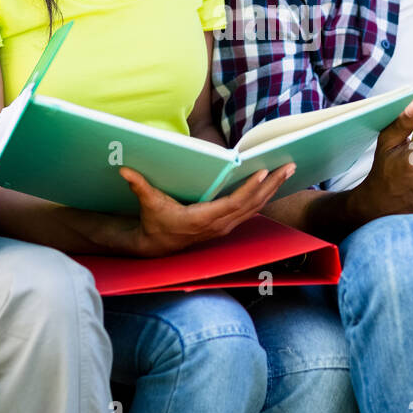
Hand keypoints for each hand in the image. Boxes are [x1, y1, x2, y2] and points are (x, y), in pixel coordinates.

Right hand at [118, 162, 295, 256]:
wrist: (156, 246)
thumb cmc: (155, 222)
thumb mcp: (148, 204)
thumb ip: (139, 186)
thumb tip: (124, 170)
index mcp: (205, 218)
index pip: (234, 202)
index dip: (250, 188)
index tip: (263, 172)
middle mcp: (220, 224)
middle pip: (253, 203)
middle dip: (272, 184)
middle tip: (288, 166)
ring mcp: (226, 225)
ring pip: (256, 206)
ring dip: (273, 189)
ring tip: (288, 170)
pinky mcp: (228, 223)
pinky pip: (251, 208)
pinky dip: (264, 195)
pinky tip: (274, 183)